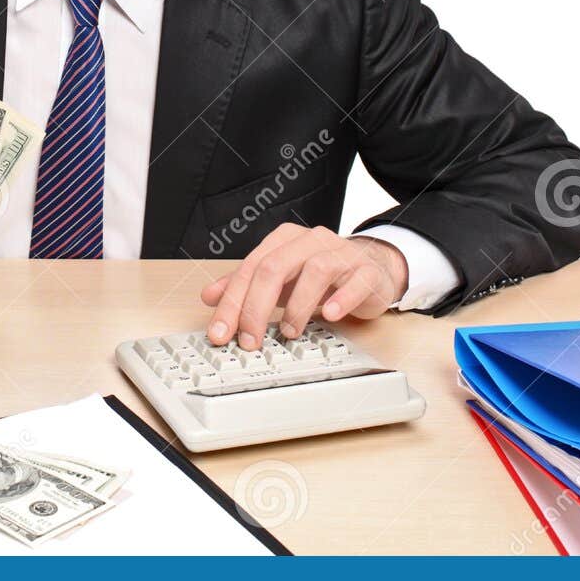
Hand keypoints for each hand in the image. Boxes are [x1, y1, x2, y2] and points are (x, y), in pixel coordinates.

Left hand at [199, 224, 408, 349]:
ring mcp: (342, 254)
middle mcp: (311, 241)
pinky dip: (341, 299)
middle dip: (257, 307)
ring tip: (288, 332)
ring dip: (298, 307)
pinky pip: (355, 282)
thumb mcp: (279, 279)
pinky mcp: (367, 271)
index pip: (250, 268)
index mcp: (284, 240)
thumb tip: (209, 297)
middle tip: (250, 340)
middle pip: (275, 267)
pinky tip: (330, 315)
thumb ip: (244, 286)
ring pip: (315, 271)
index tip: (221, 333)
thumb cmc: (321, 275)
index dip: (232, 302)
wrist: (371, 268)